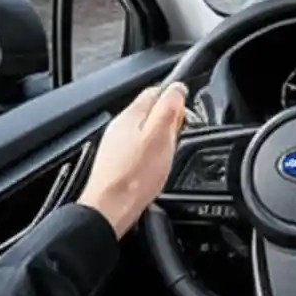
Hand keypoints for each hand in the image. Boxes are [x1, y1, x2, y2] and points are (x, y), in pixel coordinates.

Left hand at [78, 83, 186, 237]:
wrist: (111, 207)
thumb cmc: (136, 175)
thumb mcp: (161, 135)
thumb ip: (170, 107)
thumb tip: (177, 87)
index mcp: (131, 114)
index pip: (156, 90)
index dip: (175, 100)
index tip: (184, 117)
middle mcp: (120, 125)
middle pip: (152, 111)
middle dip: (169, 122)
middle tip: (174, 140)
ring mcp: (116, 143)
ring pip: (146, 130)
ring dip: (161, 138)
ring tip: (165, 156)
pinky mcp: (117, 160)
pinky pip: (140, 147)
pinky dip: (151, 153)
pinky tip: (154, 166)